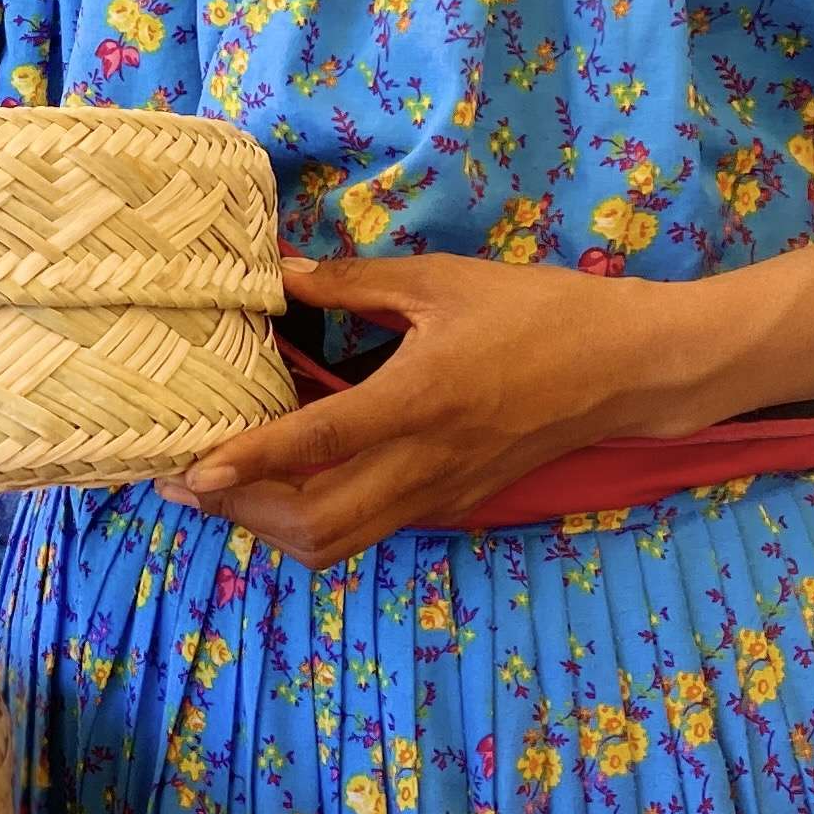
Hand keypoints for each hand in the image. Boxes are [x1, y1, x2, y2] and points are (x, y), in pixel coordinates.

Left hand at [178, 252, 696, 566]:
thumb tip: (280, 272)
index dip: (249, 463)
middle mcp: (427, 462)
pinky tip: (291, 482)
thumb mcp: (441, 281)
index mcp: (420, 400)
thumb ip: (353, 282)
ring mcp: (442, 493)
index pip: (318, 444)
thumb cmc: (538, 312)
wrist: (627, 368)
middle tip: (186, 481)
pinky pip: (372, 528)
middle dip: (243, 513)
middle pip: (317, 524)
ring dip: (275, 527)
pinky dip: (317, 519)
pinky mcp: (454, 503)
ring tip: (227, 489)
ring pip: (341, 541)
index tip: (192, 471)